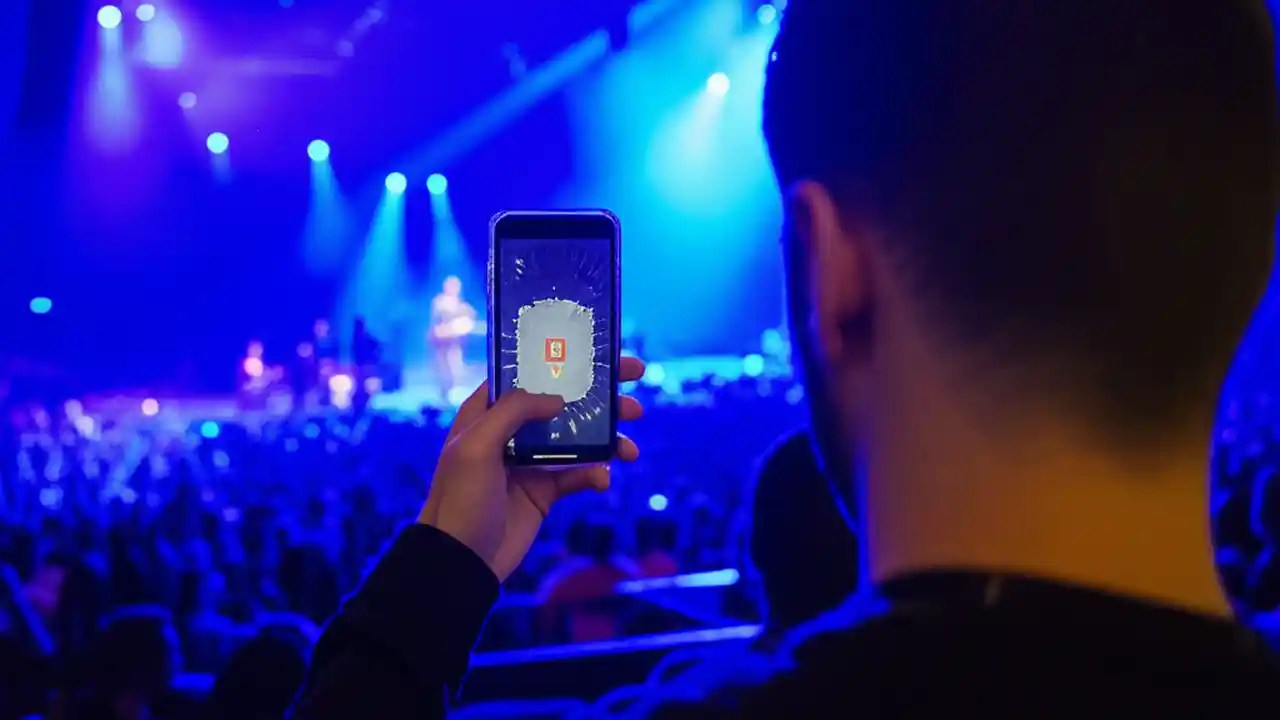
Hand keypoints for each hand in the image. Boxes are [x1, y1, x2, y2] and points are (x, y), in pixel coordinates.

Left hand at [419, 357, 644, 580]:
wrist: (460, 562)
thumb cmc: (460, 500)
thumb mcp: (477, 447)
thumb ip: (513, 412)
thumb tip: (557, 398)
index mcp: (487, 413)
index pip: (528, 375)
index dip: (563, 363)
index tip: (601, 356)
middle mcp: (510, 432)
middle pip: (561, 404)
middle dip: (599, 400)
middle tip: (633, 401)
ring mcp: (529, 462)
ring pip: (577, 440)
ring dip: (607, 439)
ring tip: (631, 447)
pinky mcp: (543, 491)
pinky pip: (577, 476)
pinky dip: (595, 475)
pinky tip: (604, 480)